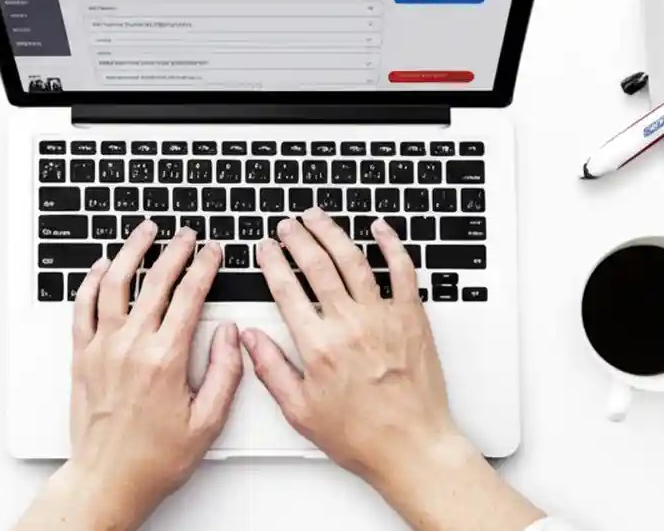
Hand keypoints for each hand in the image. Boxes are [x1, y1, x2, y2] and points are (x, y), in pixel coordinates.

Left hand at [18, 221, 242, 530]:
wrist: (108, 479)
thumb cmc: (155, 458)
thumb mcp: (207, 422)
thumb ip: (224, 373)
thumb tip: (229, 335)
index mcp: (166, 359)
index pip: (190, 296)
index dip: (205, 266)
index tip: (213, 251)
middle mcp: (131, 346)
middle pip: (155, 281)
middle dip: (175, 251)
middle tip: (187, 235)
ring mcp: (103, 348)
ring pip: (115, 283)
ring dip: (131, 251)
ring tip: (145, 232)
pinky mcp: (82, 357)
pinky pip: (83, 307)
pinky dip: (92, 281)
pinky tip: (102, 267)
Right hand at [244, 208, 541, 530]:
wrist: (412, 447)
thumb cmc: (361, 436)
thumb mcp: (301, 411)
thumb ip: (271, 369)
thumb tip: (250, 339)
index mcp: (318, 346)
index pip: (287, 289)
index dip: (272, 262)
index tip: (265, 248)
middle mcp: (349, 324)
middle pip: (317, 264)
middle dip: (297, 238)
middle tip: (287, 225)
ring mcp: (383, 316)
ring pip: (353, 259)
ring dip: (331, 232)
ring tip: (317, 217)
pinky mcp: (412, 317)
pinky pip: (402, 270)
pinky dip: (390, 244)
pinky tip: (379, 228)